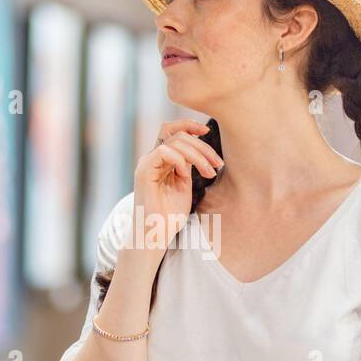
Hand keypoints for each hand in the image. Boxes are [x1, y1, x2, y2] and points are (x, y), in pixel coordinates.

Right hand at [132, 119, 222, 251]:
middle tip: (217, 164)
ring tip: (208, 173)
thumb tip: (200, 149)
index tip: (207, 131)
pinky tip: (186, 175)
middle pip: (177, 134)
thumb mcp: (185, 185)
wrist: (156, 234)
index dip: (189, 126)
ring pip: (174, 141)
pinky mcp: (143, 171)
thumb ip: (188, 165)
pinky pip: (163, 151)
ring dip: (197, 155)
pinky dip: (179, 159)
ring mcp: (147, 164)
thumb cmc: (170, 215)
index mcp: (161, 160)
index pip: (172, 131)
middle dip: (202, 146)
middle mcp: (152, 159)